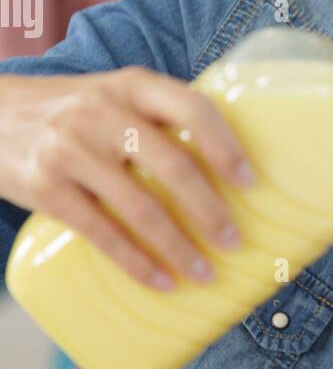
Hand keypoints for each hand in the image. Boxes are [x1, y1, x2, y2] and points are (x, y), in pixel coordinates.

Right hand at [0, 67, 255, 289]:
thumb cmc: (69, 112)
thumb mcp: (111, 95)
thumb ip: (156, 117)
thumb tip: (226, 169)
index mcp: (131, 86)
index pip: (192, 107)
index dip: (226, 146)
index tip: (249, 181)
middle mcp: (103, 113)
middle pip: (173, 165)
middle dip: (211, 211)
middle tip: (235, 241)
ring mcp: (71, 151)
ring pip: (141, 208)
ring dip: (180, 248)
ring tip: (206, 273)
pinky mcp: (46, 188)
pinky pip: (103, 234)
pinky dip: (138, 264)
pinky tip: (162, 282)